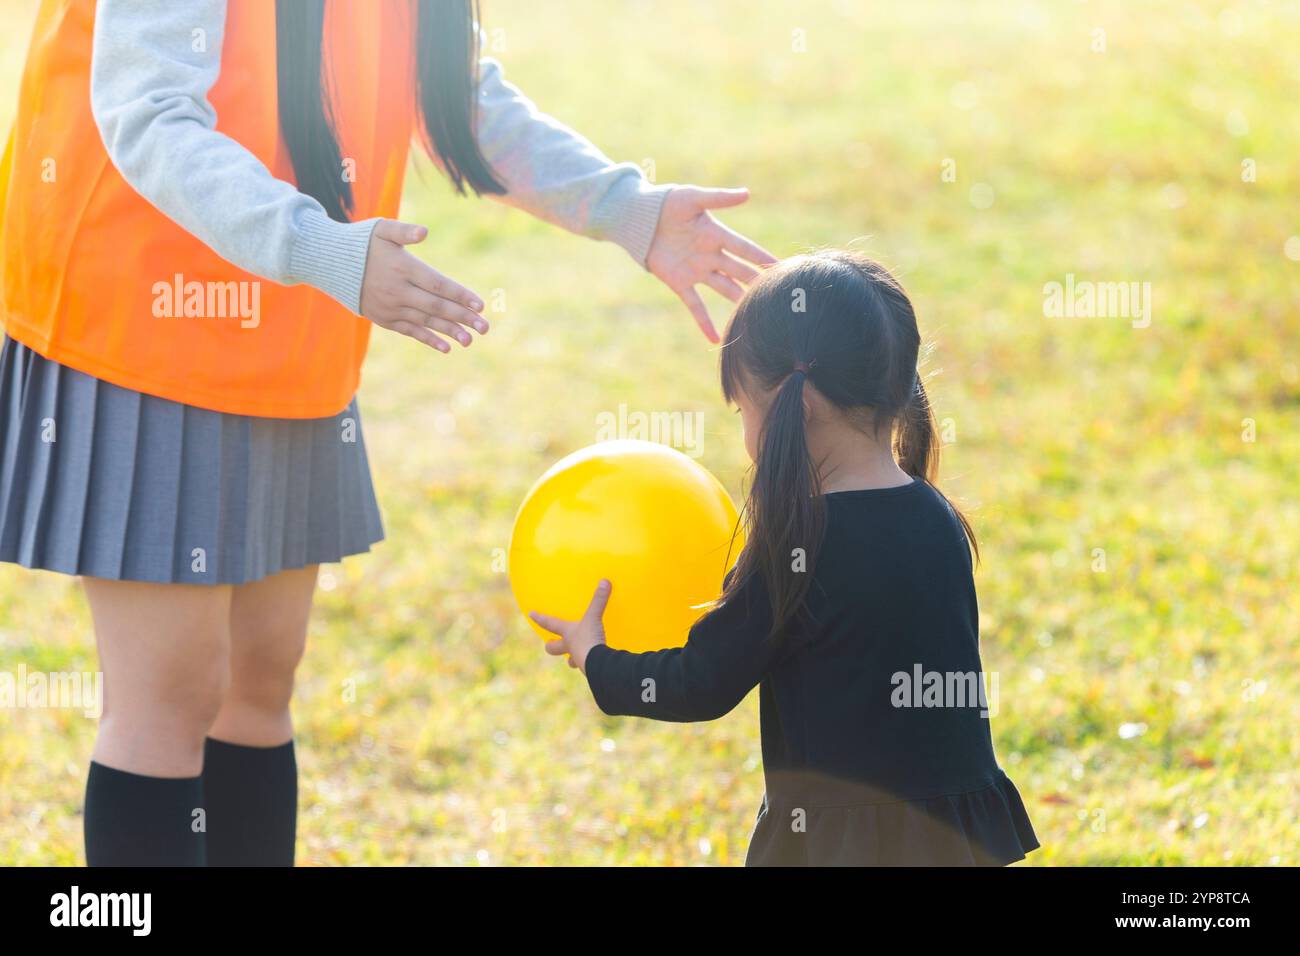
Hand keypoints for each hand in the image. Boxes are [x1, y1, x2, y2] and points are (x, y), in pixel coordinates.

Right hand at [359, 220, 488, 352]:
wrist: (330, 264)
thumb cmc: (362, 242)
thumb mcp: (382, 229)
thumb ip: (404, 231)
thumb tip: (425, 232)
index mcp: (403, 268)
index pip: (437, 284)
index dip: (459, 295)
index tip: (480, 304)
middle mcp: (398, 291)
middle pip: (436, 306)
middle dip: (462, 317)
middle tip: (485, 327)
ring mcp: (391, 307)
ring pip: (425, 321)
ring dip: (449, 332)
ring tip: (470, 340)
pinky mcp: (384, 318)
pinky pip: (410, 331)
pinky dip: (428, 339)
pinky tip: (447, 347)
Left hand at [530, 580, 611, 673]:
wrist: (598, 665)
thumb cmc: (589, 639)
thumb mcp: (594, 618)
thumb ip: (599, 600)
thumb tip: (605, 581)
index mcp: (568, 633)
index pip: (550, 623)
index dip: (540, 618)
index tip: (530, 614)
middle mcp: (569, 646)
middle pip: (553, 648)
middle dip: (551, 646)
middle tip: (549, 644)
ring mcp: (578, 659)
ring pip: (570, 660)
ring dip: (572, 658)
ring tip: (578, 656)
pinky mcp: (589, 668)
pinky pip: (587, 665)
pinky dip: (590, 663)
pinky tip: (597, 660)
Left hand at [646, 186, 777, 341]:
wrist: (641, 218)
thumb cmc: (668, 203)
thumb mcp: (693, 198)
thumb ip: (719, 199)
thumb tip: (747, 194)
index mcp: (717, 235)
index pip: (746, 249)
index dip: (763, 258)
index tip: (783, 268)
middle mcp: (711, 255)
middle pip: (740, 272)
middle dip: (758, 283)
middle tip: (778, 296)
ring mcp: (697, 271)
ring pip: (724, 289)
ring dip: (739, 302)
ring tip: (758, 317)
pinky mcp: (680, 283)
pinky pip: (696, 305)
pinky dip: (705, 322)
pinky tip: (716, 339)